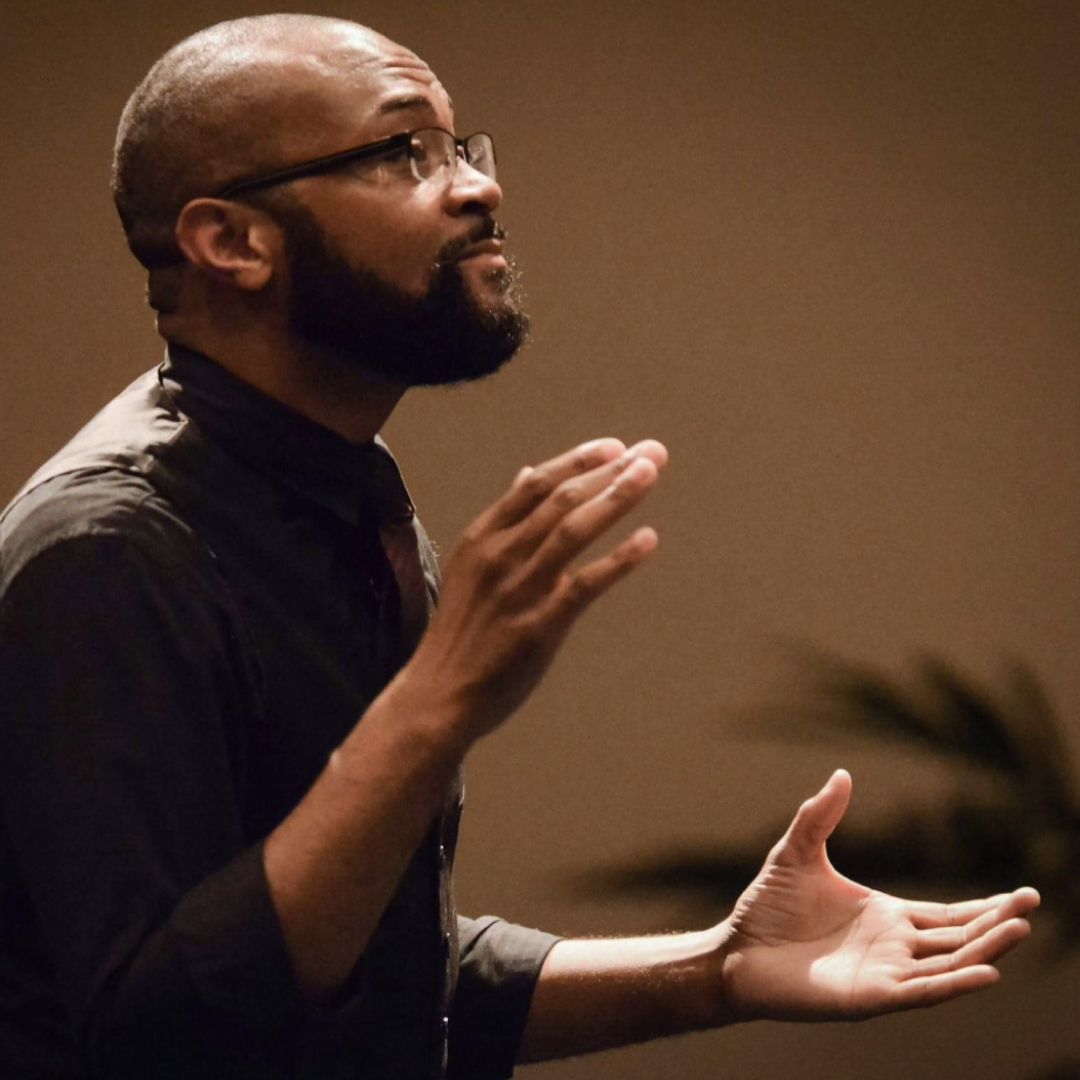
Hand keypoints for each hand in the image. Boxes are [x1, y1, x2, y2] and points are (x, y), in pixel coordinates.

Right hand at [406, 437, 667, 744]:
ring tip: (650, 475)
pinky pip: (586, 584)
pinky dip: (619, 559)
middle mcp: (501, 555)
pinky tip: (648, 540)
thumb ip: (503, 520)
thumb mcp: (471, 565)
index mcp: (482, 537)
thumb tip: (525, 474)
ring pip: (574, 530)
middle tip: (652, 453)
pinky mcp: (540, 626)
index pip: (535, 485)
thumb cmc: (460, 632)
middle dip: (610, 471)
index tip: (615, 446)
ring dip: (616, 498)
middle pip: (562, 499)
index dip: (578, 460)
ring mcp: (520, 589)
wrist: (438, 695)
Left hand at [713, 770, 1039, 1020]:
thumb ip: (820, 815)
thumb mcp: (797, 852)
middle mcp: (894, 948)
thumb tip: (843, 773)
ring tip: (1019, 930)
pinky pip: (922, 993)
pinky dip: (954, 985)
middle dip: (996, 923)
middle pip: (959, 938)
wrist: (736, 951)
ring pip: (949, 964)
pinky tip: (985, 973)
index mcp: (886, 916)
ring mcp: (886, 974)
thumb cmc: (766, 907)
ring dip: (985, 950)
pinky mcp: (871, 998)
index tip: (1021, 896)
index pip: (948, 915)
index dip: (984, 907)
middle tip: (1031, 904)